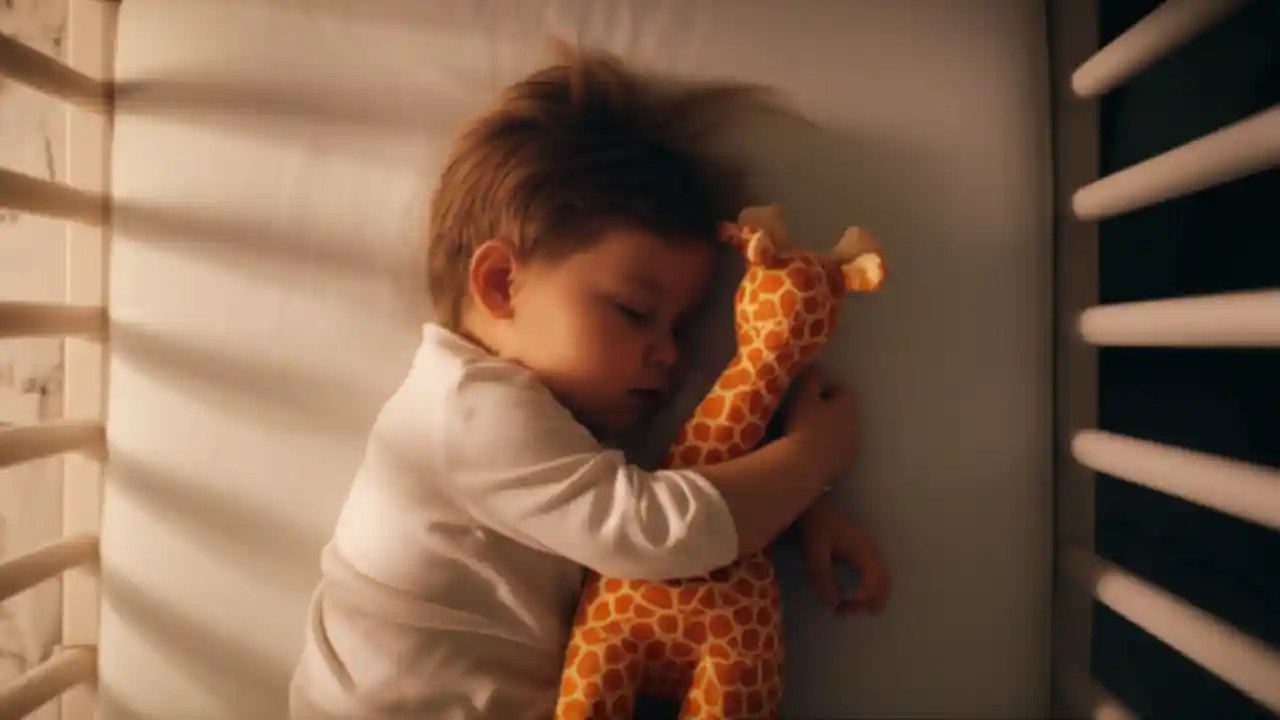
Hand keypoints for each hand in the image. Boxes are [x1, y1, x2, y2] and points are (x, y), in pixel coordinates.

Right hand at [784, 366, 858, 481]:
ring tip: (807, 436)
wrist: (802, 466)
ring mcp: (852, 448)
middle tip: (806, 416)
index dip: (824, 391)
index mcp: (848, 405)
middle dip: (829, 413)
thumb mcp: (803, 395)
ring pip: (842, 433)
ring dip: (829, 432)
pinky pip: (837, 452)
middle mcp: (856, 425)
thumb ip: (812, 378)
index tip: (808, 397)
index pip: (841, 390)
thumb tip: (818, 366)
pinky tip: (810, 453)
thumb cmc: (802, 426)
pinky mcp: (845, 466)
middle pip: (844, 413)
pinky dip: (827, 450)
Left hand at [799, 497, 890, 615]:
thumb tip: (833, 604)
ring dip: (872, 596)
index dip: (862, 597)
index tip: (843, 605)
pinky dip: (871, 587)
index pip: (873, 580)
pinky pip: (875, 573)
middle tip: (854, 614)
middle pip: (884, 581)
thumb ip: (824, 578)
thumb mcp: (816, 553)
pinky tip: (856, 595)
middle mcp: (872, 551)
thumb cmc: (816, 528)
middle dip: (872, 600)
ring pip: (882, 578)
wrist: (815, 508)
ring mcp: (870, 550)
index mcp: (863, 550)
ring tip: (854, 609)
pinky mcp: (864, 551)